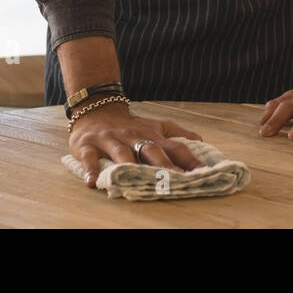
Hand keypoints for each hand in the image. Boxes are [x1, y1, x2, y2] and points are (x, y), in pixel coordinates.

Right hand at [68, 102, 204, 186]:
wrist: (96, 109)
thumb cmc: (130, 126)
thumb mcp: (156, 126)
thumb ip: (178, 134)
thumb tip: (201, 140)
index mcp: (152, 135)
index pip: (175, 147)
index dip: (190, 160)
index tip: (203, 173)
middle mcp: (134, 137)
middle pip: (151, 151)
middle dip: (164, 166)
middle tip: (176, 180)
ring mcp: (112, 140)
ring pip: (122, 153)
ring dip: (130, 166)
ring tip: (137, 181)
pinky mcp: (89, 145)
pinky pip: (90, 158)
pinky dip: (90, 170)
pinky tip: (92, 182)